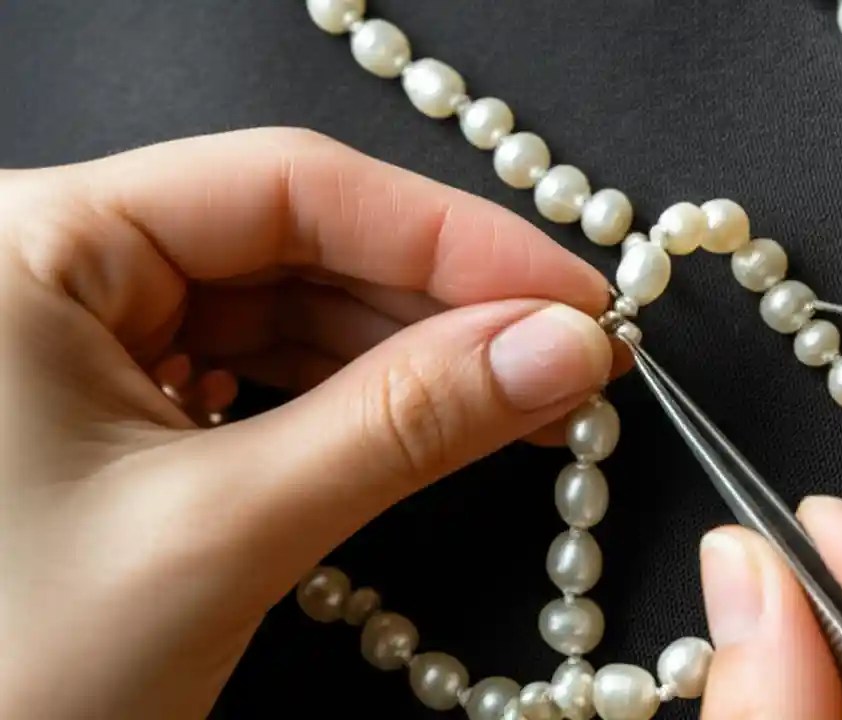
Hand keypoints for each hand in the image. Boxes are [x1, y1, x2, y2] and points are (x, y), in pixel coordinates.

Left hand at [0, 128, 617, 717]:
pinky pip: (260, 370)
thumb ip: (404, 424)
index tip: (572, 293)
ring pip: (287, 306)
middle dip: (444, 304)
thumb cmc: (6, 674)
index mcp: (30, 244)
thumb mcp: (223, 531)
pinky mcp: (111, 401)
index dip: (453, 235)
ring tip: (527, 398)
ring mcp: (77, 333)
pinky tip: (440, 420)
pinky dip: (358, 398)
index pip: (286, 186)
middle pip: (295, 241)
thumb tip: (560, 349)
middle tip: (569, 354)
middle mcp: (49, 266)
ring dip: (414, 355)